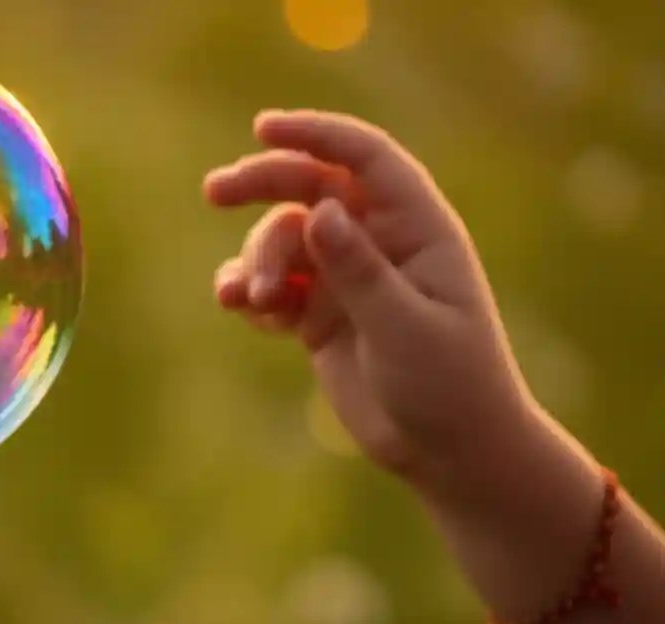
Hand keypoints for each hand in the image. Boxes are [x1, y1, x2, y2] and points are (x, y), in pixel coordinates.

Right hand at [206, 109, 533, 485]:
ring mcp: (347, 278)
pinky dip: (251, 291)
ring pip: (283, 240)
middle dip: (261, 184)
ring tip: (254, 300)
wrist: (449, 452)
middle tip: (215, 191)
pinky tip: (241, 308)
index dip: (315, 134)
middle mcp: (379, 243)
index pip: (364, 159)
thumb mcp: (404, 326)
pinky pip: (273, 285)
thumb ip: (358, 270)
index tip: (262, 129)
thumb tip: (317, 209)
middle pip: (310, 188)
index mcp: (417, 229)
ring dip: (258, 260)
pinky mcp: (320, 316)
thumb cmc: (449, 385)